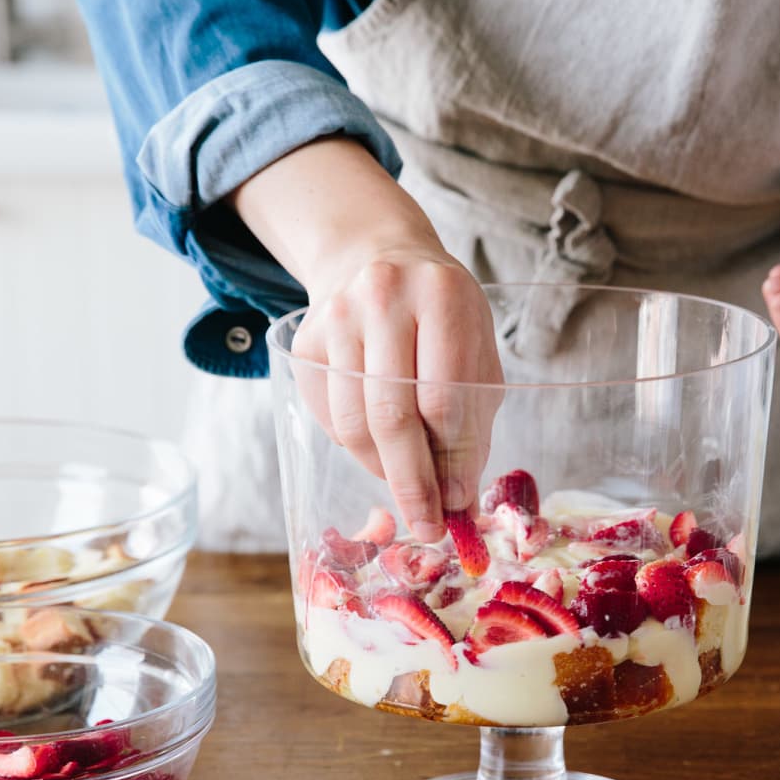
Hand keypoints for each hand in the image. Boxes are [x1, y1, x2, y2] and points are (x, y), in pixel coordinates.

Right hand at [292, 244, 502, 543]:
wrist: (375, 255)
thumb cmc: (439, 315)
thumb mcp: (475, 349)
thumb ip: (472, 418)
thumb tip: (457, 498)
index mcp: (442, 296)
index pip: (444, 399)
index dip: (452, 461)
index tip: (458, 502)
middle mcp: (383, 299)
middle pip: (392, 416)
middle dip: (413, 483)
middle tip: (427, 525)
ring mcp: (336, 318)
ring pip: (354, 424)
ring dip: (383, 471)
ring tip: (409, 488)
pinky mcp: (304, 342)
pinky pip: (329, 418)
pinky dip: (357, 448)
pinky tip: (381, 447)